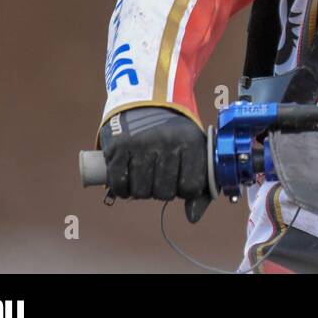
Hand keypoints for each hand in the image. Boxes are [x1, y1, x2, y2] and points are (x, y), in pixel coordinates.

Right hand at [99, 106, 210, 222]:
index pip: (190, 188)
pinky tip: (128, 181)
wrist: (148, 99)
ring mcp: (140, 145)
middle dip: (162, 191)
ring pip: (141, 192)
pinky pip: (120, 184)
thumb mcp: (195, 149)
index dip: (185, 190)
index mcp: (190, 142)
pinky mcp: (118, 147)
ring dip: (142, 191)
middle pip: (164, 193)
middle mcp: (166, 143)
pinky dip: (123, 189)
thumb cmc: (175, 132)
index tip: (180, 179)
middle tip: (160, 177)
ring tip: (145, 177)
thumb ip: (200, 185)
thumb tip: (192, 218)